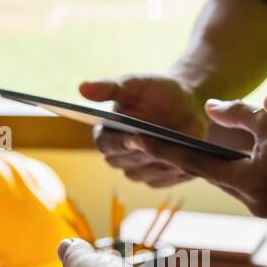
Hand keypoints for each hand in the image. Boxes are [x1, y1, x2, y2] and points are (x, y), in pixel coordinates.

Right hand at [80, 75, 207, 187]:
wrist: (185, 104)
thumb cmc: (155, 92)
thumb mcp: (134, 85)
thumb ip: (108, 88)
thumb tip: (82, 87)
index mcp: (107, 133)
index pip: (105, 144)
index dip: (118, 142)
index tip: (134, 135)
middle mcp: (119, 156)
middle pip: (124, 163)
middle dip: (141, 152)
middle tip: (159, 140)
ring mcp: (138, 170)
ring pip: (143, 175)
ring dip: (157, 162)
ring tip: (175, 147)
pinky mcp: (158, 179)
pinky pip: (162, 181)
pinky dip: (172, 171)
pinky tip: (184, 157)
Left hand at [128, 99, 266, 222]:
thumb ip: (237, 115)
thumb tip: (210, 110)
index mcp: (251, 183)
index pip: (198, 165)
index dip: (165, 150)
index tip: (136, 140)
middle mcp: (259, 206)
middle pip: (221, 178)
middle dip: (202, 160)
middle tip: (172, 143)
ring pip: (242, 186)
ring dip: (234, 168)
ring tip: (225, 150)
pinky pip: (263, 192)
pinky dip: (257, 177)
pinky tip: (260, 163)